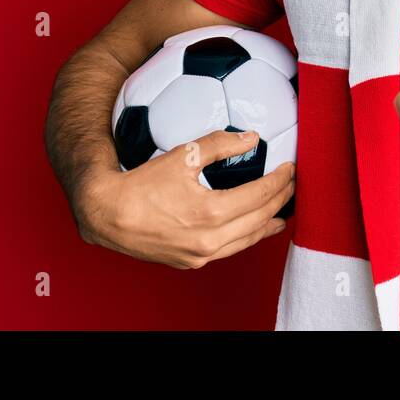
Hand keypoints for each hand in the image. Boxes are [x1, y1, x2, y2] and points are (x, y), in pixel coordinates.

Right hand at [75, 129, 294, 269]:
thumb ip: (220, 144)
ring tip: (283, 211)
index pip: (261, 195)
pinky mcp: (190, 262)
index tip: (292, 168)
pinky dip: (246, 236)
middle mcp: (209, 241)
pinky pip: (229, 249)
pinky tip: (251, 227)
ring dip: (268, 223)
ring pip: (247, 240)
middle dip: (281, 200)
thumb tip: (252, 137)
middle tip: (293, 184)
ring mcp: (200, 255)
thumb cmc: (141, 184)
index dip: (281, 180)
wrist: (106, 214)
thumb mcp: (183, 156)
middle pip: (261, 219)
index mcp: (211, 214)